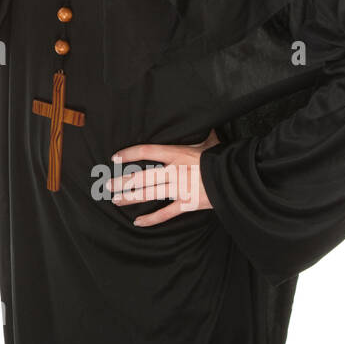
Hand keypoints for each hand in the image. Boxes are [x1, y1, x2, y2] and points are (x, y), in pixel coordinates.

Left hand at [105, 127, 220, 225]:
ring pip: (148, 194)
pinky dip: (151, 219)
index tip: (116, 157)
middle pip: (142, 176)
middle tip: (108, 185)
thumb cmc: (222, 158)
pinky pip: (165, 213)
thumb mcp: (209, 141)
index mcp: (176, 154)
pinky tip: (138, 222)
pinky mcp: (186, 204)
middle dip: (123, 181)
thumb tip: (202, 121)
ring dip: (130, 197)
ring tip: (116, 200)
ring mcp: (178, 189)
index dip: (129, 154)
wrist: (235, 177)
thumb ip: (200, 133)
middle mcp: (173, 171)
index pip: (146, 152)